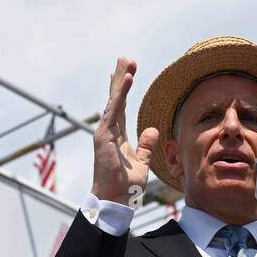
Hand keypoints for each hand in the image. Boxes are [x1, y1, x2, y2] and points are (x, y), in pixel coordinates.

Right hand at [90, 57, 158, 207]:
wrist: (115, 198)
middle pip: (115, 98)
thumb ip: (146, 145)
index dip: (123, 90)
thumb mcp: (142, 161)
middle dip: (120, 78)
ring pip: (114, 100)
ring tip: (126, 61)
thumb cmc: (125, 185)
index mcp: (116, 136)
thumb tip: (152, 130)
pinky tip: (126, 79)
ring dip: (121, 80)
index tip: (126, 73)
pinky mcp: (104, 136)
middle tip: (124, 58)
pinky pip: (114, 110)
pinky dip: (120, 94)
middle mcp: (108, 131)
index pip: (120, 107)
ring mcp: (104, 132)